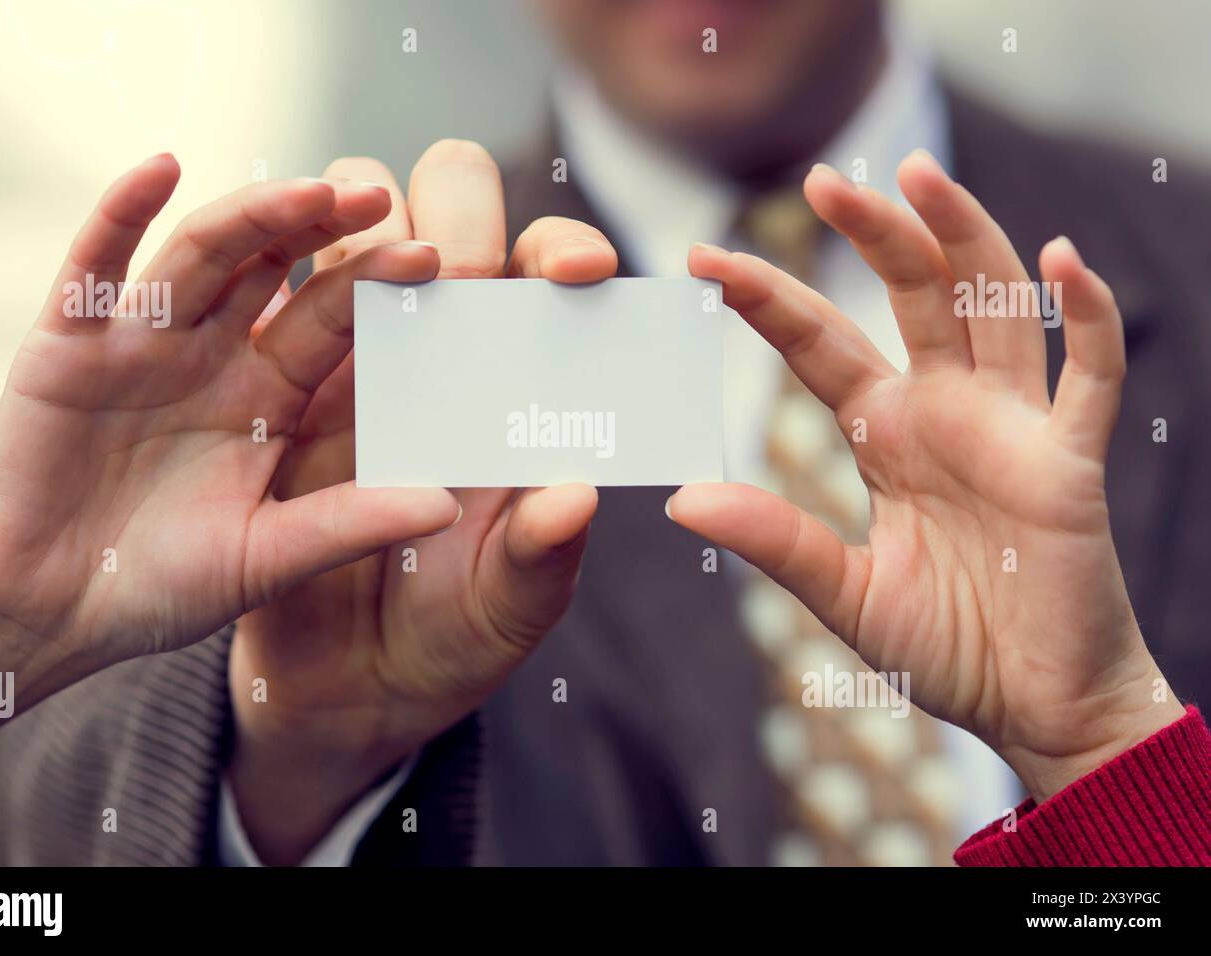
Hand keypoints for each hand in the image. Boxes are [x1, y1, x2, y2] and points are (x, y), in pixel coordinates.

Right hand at [0, 156, 460, 769]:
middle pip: (273, 269)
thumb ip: (350, 523)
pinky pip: (95, 266)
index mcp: (267, 397)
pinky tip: (160, 168)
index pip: (329, 324)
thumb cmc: (160, 588)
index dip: (372, 287)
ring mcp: (142, 341)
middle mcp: (213, 356)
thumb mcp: (267, 557)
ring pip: (201, 255)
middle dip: (322, 230)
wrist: (47, 611)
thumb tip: (449, 506)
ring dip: (251, 216)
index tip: (431, 257)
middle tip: (377, 194)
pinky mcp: (69, 341)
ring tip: (308, 190)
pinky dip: (120, 214)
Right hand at [227, 140, 614, 862]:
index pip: (534, 273)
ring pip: (331, 234)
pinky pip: (236, 297)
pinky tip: (224, 236)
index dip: (559, 249)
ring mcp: (329, 358)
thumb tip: (573, 497)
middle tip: (457, 265)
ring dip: (342, 212)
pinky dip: (227, 250)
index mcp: (502, 385)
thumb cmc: (447, 636)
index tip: (580, 275)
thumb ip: (539, 557)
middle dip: (455, 212)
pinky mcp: (248, 387)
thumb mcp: (505, 607)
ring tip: (343, 223)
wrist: (342, 691)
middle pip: (438, 220)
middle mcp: (421, 349)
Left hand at [673, 151, 1183, 803]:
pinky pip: (1089, 374)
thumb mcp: (845, 592)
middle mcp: (945, 411)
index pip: (821, 345)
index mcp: (884, 434)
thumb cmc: (946, 648)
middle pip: (910, 295)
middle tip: (820, 180)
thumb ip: (777, 541)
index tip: (706, 261)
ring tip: (919, 176)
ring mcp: (1011, 426)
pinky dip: (1084, 316)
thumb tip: (681, 499)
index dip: (770, 300)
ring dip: (963, 238)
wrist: (1035, 706)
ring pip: (993, 306)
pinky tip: (1060, 262)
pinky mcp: (1071, 460)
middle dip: (871, 235)